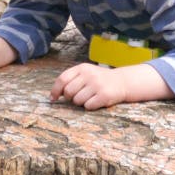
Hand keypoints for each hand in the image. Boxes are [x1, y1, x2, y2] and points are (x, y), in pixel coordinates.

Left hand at [50, 63, 173, 109]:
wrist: (122, 82)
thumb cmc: (99, 79)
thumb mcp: (85, 73)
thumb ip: (70, 80)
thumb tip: (53, 96)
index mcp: (82, 68)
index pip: (62, 79)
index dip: (55, 90)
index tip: (53, 99)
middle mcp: (89, 74)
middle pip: (69, 92)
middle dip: (71, 98)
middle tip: (78, 97)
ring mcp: (97, 84)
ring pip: (78, 101)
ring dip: (81, 103)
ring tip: (89, 97)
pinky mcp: (104, 95)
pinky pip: (88, 106)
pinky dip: (90, 106)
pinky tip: (96, 101)